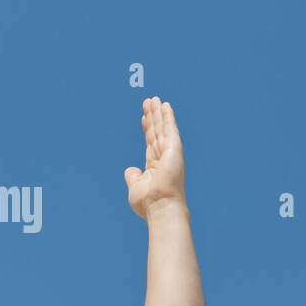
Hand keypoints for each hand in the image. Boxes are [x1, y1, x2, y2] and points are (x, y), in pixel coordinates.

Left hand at [124, 96, 186, 219]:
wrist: (160, 207)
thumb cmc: (148, 202)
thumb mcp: (135, 186)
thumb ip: (133, 176)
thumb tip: (130, 169)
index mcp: (155, 166)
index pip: (150, 142)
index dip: (147, 128)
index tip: (144, 117)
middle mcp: (164, 157)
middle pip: (156, 132)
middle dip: (153, 116)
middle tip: (149, 101)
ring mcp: (170, 153)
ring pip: (162, 128)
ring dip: (159, 113)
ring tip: (154, 99)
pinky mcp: (174, 149)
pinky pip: (171, 129)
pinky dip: (168, 117)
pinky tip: (165, 106)